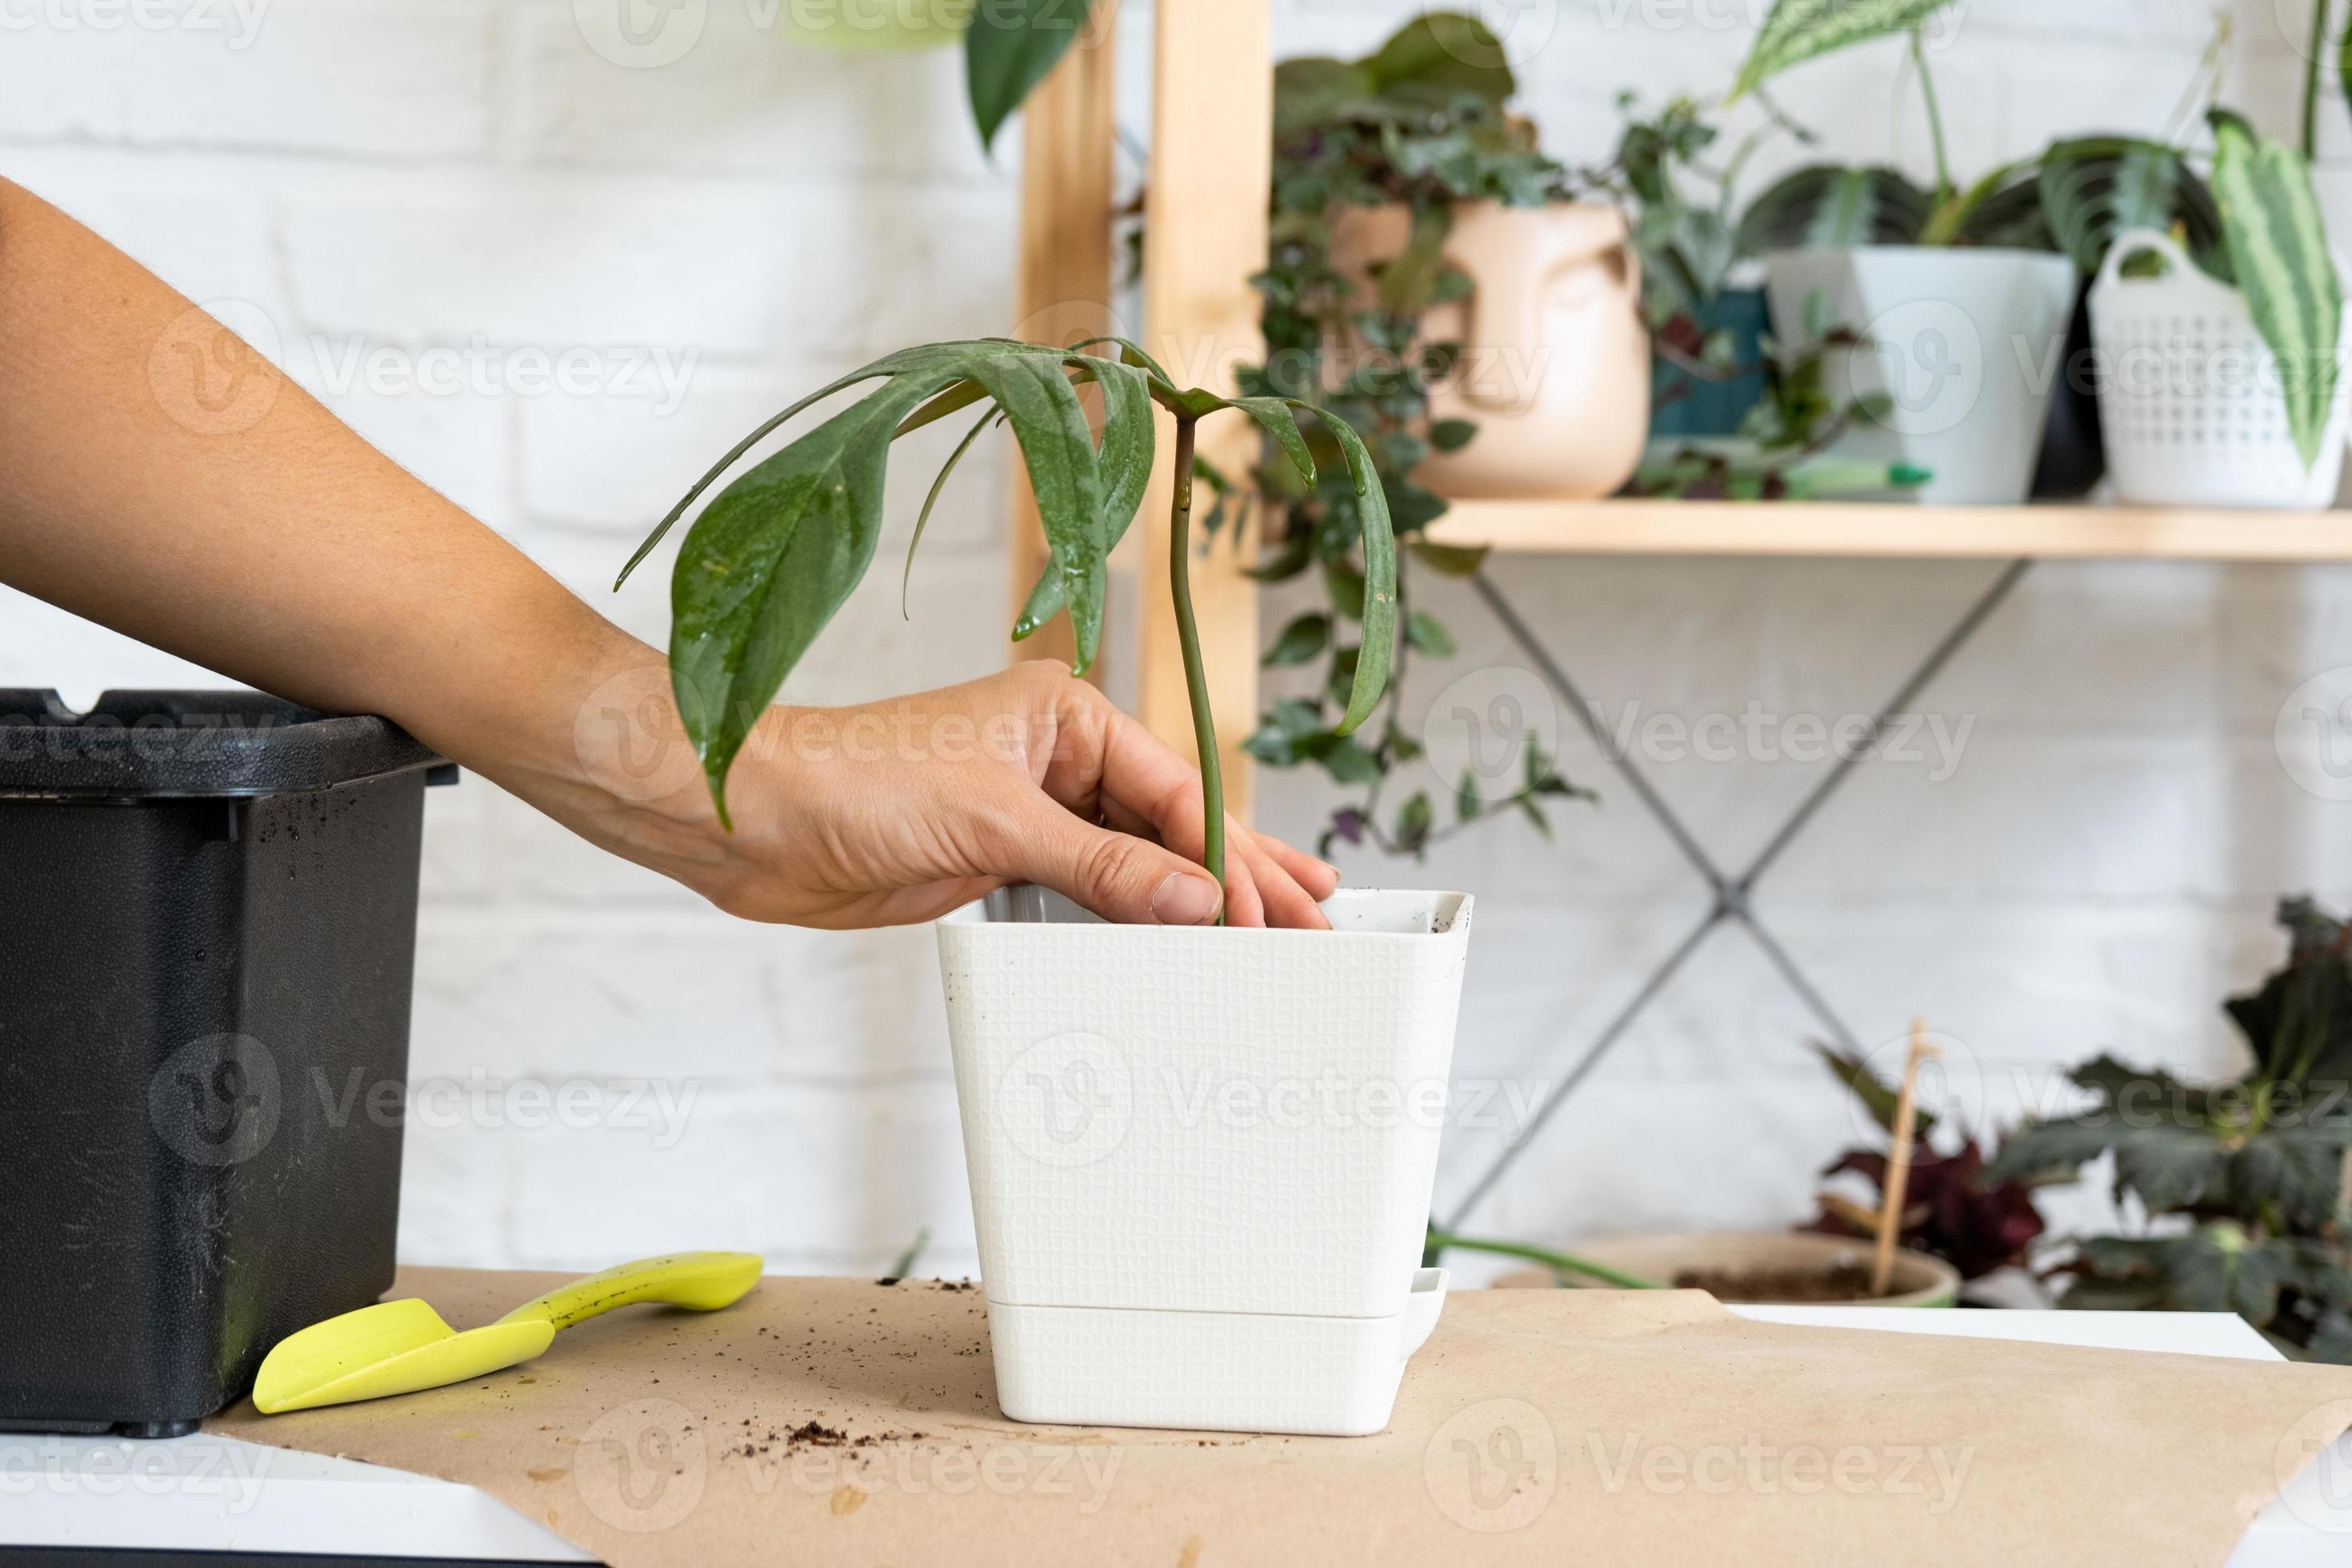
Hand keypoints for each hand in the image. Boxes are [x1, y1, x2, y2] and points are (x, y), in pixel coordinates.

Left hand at [556, 656, 1339, 930]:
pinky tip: (1179, 940)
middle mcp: (1058, 757)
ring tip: (1274, 929)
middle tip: (1315, 917)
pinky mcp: (1000, 861)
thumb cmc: (853, 780)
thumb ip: (1101, 864)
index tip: (1270, 910)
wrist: (753, 819)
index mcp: (1067, 715)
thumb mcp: (993, 820)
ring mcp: (1032, 812)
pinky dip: (1134, 919)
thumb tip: (1194, 899)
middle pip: (1173, 821)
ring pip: (1139, 860)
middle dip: (1242, 870)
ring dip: (1196, 899)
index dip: (1228, 854)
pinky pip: (1090, 893)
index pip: (1176, 788)